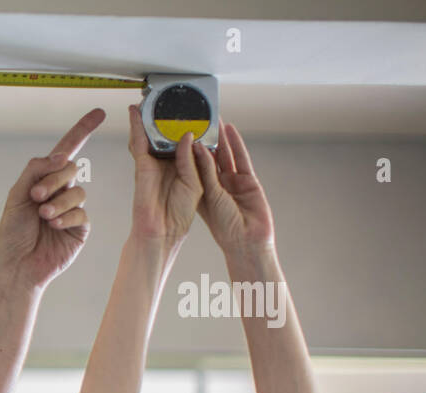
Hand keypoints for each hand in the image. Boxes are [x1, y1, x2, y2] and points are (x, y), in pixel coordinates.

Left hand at [0, 108, 104, 289]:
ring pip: (78, 192)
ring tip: (43, 216)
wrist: (17, 265)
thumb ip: (35, 170)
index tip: (98, 113)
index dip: (82, 131)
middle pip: (71, 169)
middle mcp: (60, 192)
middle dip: (54, 179)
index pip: (66, 151)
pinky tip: (53, 226)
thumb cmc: (12, 234)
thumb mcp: (16, 196)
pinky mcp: (79, 228)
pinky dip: (66, 217)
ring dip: (59, 202)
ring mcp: (71, 209)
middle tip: (36, 196)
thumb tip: (60, 156)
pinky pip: (81, 213)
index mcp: (44, 181)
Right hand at [127, 103, 202, 245]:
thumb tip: (187, 136)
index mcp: (185, 167)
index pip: (187, 140)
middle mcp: (168, 163)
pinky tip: (136, 113)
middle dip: (167, 117)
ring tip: (150, 99)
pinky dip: (136, 127)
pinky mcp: (142, 167)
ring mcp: (154, 164)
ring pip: (151, 135)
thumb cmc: (179, 214)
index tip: (195, 108)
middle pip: (167, 134)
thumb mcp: (196, 182)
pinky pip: (139, 143)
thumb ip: (192, 159)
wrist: (163, 232)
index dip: (190, 125)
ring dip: (149, 118)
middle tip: (169, 98)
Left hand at [192, 119, 274, 254]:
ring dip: (219, 137)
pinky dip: (235, 144)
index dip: (185, 151)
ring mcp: (232, 182)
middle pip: (208, 158)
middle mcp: (216, 185)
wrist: (248, 239)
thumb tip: (194, 146)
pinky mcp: (248, 180)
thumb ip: (204, 171)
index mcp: (201, 192)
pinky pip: (241, 158)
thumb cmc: (225, 225)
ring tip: (213, 119)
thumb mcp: (209, 195)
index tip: (177, 135)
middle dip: (203, 139)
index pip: (191, 167)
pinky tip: (230, 129)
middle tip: (196, 120)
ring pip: (224, 154)